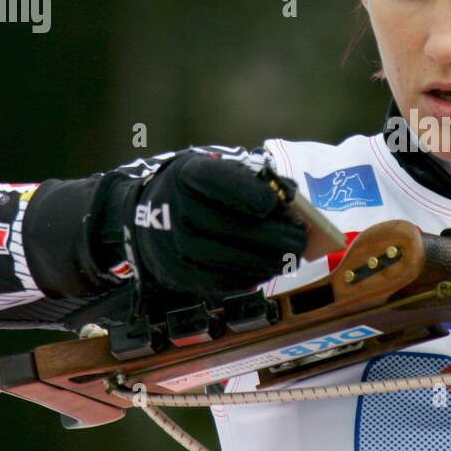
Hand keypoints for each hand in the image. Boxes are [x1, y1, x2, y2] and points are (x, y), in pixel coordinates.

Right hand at [97, 151, 307, 299]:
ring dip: (270, 260)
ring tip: (292, 256)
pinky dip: (253, 276)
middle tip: (300, 239)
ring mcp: (178, 247)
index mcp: (188, 176)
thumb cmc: (198, 191)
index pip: (220, 183)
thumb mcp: (218, 169)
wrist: (150, 218)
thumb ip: (254, 179)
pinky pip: (224, 281)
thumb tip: (294, 201)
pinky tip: (270, 268)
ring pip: (232, 260)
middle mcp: (178, 212)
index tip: (274, 203)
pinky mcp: (182, 275)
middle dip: (276, 236)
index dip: (251, 195)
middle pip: (233, 228)